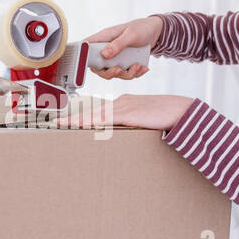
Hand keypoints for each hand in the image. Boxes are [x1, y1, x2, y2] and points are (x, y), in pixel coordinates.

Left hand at [52, 93, 195, 131]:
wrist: (181, 111)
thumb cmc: (167, 117)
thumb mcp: (145, 121)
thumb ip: (132, 125)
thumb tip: (122, 135)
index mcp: (124, 104)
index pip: (99, 111)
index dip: (83, 117)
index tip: (68, 122)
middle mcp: (121, 103)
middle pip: (93, 112)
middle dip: (74, 118)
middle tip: (57, 124)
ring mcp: (124, 107)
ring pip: (95, 115)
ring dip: (77, 121)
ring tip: (60, 126)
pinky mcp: (129, 114)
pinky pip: (105, 119)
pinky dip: (90, 122)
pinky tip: (80, 126)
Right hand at [82, 16, 163, 79]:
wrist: (155, 32)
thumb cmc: (141, 28)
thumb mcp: (130, 35)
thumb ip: (117, 44)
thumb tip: (104, 54)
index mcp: (104, 38)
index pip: (87, 47)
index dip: (83, 57)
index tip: (87, 64)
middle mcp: (108, 49)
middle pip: (99, 67)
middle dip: (109, 73)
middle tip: (119, 69)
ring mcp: (116, 58)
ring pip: (114, 73)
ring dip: (126, 74)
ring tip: (138, 65)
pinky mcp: (124, 63)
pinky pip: (126, 74)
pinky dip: (135, 73)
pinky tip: (142, 67)